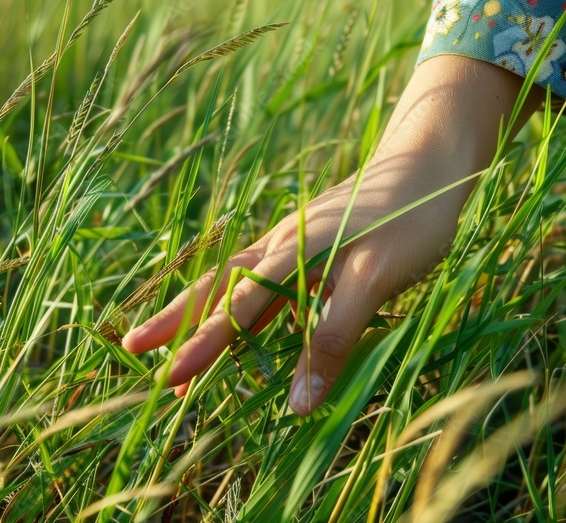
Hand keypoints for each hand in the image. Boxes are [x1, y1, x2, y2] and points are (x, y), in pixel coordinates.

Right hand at [122, 55, 540, 414]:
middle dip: (174, 321)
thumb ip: (334, 338)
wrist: (433, 159)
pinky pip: (263, 279)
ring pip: (234, 282)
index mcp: (290, 251)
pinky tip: (245, 323)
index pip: (234, 309)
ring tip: (175, 347)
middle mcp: (281, 244)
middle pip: (215, 287)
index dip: (201, 347)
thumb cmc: (411, 216)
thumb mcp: (376, 278)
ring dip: (203, 314)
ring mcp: (294, 242)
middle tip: (132, 349)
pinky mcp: (312, 244)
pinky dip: (241, 303)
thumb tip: (298, 405)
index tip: (167, 381)